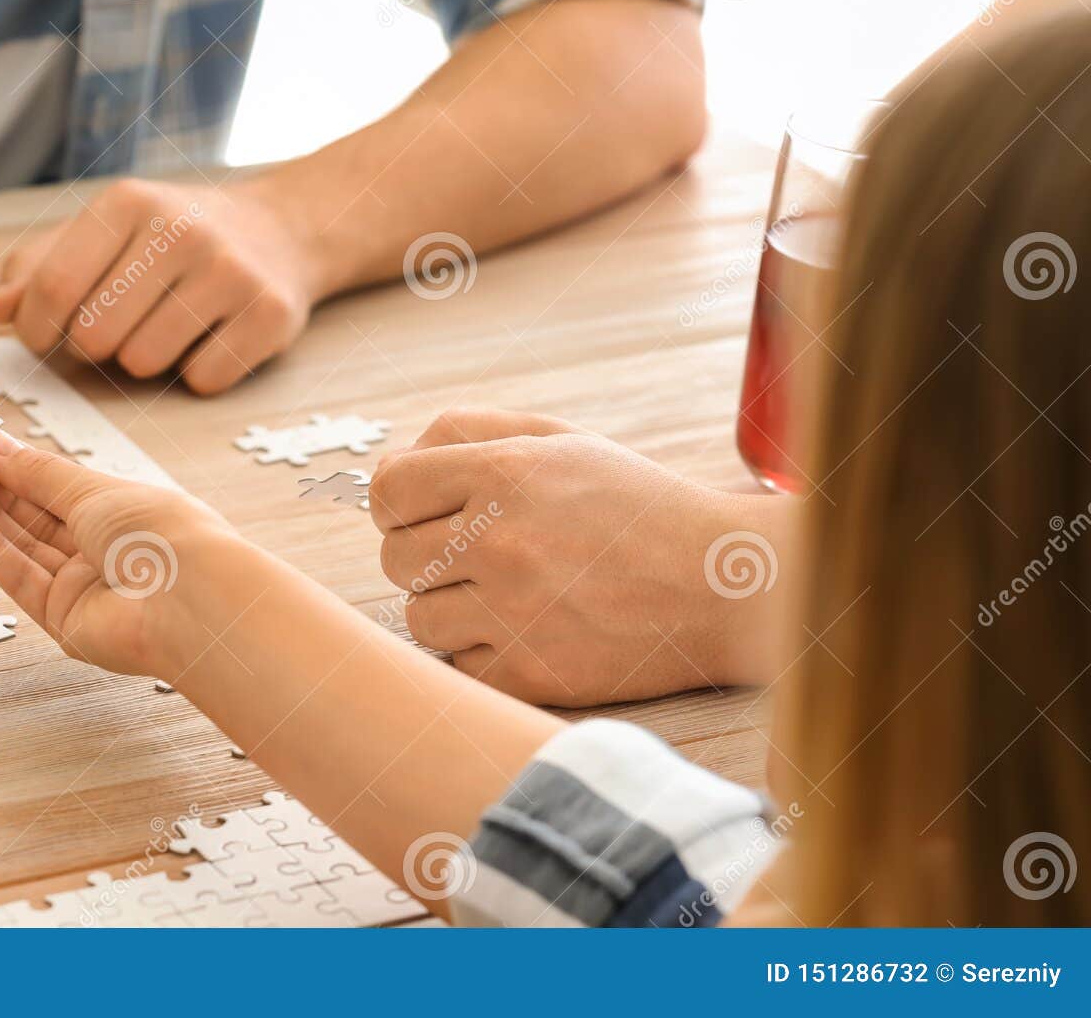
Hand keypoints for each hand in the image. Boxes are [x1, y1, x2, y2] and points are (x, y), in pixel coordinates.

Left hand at [0, 179, 327, 394]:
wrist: (279, 231)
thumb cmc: (170, 239)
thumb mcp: (102, 234)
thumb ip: (40, 270)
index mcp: (128, 203)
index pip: (54, 287)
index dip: (37, 328)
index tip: (44, 338)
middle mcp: (181, 230)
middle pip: (96, 335)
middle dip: (93, 348)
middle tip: (115, 329)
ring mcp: (232, 272)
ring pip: (145, 364)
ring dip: (143, 362)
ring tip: (163, 330)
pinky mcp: (270, 314)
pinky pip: (202, 380)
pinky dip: (196, 374)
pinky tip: (208, 339)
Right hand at [0, 430, 240, 678]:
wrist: (187, 600)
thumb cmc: (160, 534)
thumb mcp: (93, 489)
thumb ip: (39, 473)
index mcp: (121, 511)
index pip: (58, 487)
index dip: (16, 468)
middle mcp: (103, 549)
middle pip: (35, 517)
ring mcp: (83, 586)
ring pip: (23, 547)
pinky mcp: (64, 620)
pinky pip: (19, 578)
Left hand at [368, 409, 789, 706]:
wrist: (720, 584)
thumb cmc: (633, 507)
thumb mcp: (561, 442)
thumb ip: (470, 434)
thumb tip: (391, 463)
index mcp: (505, 473)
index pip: (388, 489)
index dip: (396, 504)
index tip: (419, 514)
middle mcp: (501, 541)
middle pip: (395, 558)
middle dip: (425, 557)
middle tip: (475, 555)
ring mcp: (512, 613)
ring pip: (420, 618)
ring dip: (452, 609)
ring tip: (509, 593)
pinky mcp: (528, 674)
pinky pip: (459, 665)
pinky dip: (484, 652)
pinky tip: (532, 630)